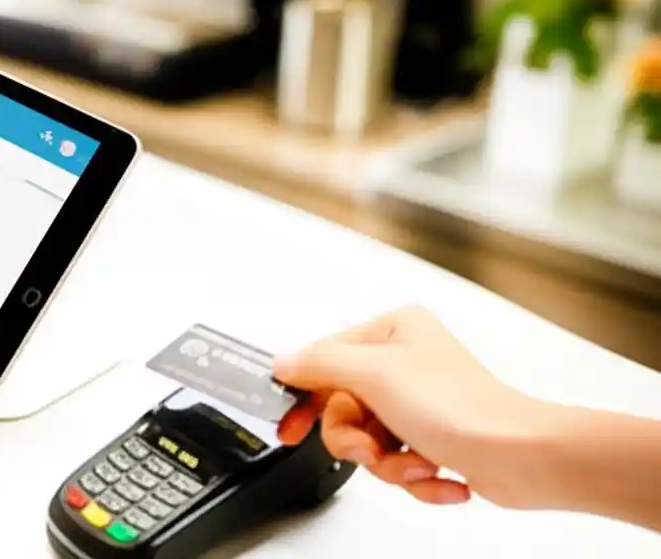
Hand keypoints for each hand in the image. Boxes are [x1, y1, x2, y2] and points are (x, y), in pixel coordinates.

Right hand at [273, 306, 545, 507]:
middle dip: (359, 440)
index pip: (325, 361)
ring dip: (390, 463)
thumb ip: (320, 364)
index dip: (305, 398)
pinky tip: (438, 471)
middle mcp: (406, 362)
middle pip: (343, 409)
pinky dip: (414, 475)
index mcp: (392, 331)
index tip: (289, 426)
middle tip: (371, 448)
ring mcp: (419, 402)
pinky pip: (397, 462)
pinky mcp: (433, 438)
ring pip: (368, 442)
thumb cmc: (466, 409)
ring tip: (417, 461)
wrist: (522, 457)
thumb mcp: (375, 374)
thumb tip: (284, 361)